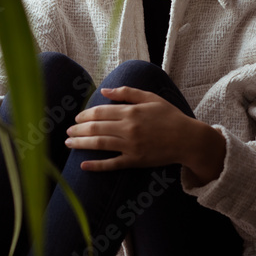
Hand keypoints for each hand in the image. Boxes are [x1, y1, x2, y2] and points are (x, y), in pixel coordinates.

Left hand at [64, 86, 224, 182]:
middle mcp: (128, 128)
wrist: (188, 139)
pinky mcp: (135, 161)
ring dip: (81, 144)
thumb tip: (105, 90)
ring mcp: (130, 146)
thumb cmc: (170, 116)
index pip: (100, 112)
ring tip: (69, 143)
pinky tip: (83, 165)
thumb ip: (127, 93)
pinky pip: (112, 164)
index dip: (85, 115)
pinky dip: (96, 165)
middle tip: (68, 132)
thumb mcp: (151, 98)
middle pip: (96, 128)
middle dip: (78, 130)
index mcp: (131, 112)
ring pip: (99, 144)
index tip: (77, 118)